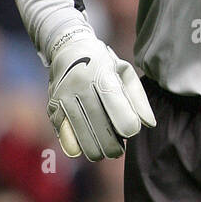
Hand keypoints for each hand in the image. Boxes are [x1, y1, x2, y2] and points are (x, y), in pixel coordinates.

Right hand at [46, 29, 155, 159]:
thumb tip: (148, 124)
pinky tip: (86, 147)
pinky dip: (76, 147)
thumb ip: (139, 99)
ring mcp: (63, 97)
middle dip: (111, 144)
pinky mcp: (52, 107)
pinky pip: (64, 134)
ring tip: (106, 152)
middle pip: (97, 122)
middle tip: (119, 151)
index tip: (131, 131)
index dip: (125, 121)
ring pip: (80, 132)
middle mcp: (79, 84)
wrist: (67, 49)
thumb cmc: (103, 64)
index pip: (113, 100)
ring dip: (95, 150)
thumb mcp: (125, 72)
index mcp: (100, 73)